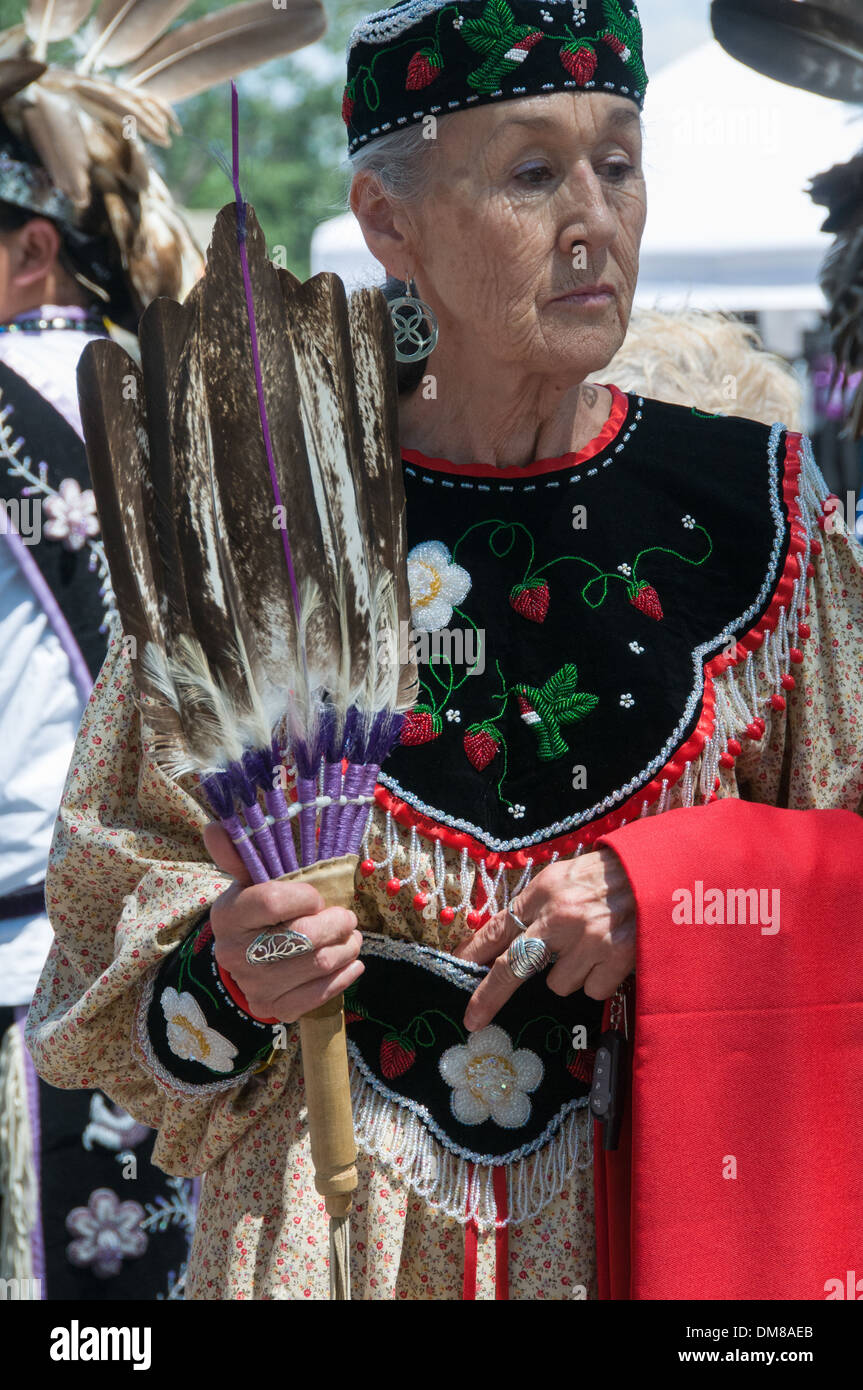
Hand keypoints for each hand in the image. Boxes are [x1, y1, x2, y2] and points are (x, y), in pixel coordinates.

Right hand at [203, 823, 363, 1023]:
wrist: (243, 965)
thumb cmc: (255, 915)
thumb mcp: (247, 883)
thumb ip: (241, 854)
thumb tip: (216, 826)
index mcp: (228, 915)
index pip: (271, 902)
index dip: (304, 897)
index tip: (318, 896)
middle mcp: (236, 954)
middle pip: (302, 937)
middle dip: (335, 924)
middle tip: (348, 916)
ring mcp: (255, 985)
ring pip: (317, 965)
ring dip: (346, 947)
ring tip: (352, 936)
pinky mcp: (275, 1009)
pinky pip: (320, 995)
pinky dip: (345, 976)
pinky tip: (351, 962)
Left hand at [453, 846, 635, 1030]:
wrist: (659, 874)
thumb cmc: (606, 877)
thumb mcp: (563, 879)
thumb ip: (534, 909)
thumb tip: (501, 944)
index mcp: (543, 892)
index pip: (498, 928)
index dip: (473, 954)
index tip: (456, 971)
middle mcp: (561, 917)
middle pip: (514, 966)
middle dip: (489, 995)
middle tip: (473, 1018)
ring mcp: (589, 940)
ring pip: (557, 985)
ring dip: (569, 973)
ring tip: (590, 946)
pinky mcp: (616, 959)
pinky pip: (590, 990)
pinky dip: (598, 979)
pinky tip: (609, 955)